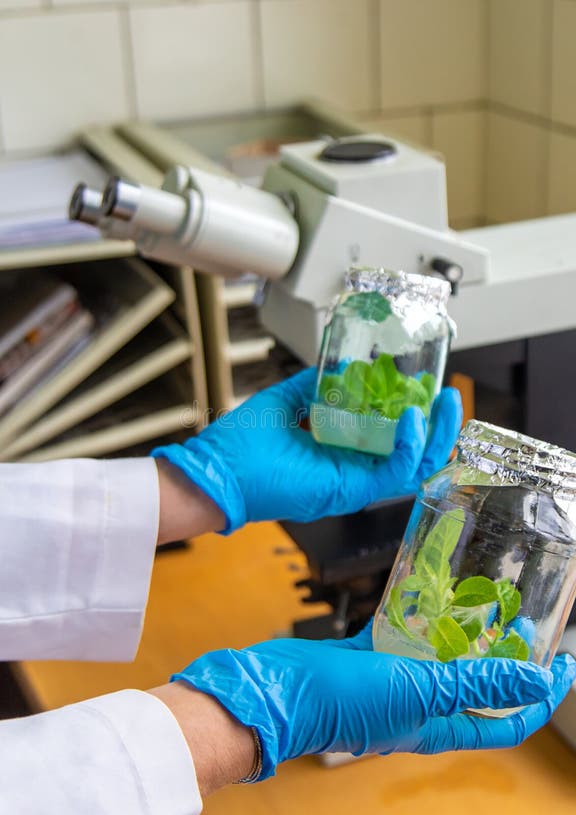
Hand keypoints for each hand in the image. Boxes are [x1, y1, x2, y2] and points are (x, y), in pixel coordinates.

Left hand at [152, 369, 462, 532]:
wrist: (216, 471)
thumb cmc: (242, 444)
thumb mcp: (286, 401)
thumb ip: (313, 387)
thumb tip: (339, 365)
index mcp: (340, 453)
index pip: (392, 440)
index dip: (418, 417)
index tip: (429, 386)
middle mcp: (353, 471)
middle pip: (413, 455)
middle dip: (439, 427)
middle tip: (451, 395)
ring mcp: (353, 483)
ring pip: (414, 467)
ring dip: (435, 436)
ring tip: (445, 403)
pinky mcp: (348, 490)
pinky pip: (393, 473)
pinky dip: (409, 446)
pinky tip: (413, 418)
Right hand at [172, 624, 575, 779]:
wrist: (279, 690)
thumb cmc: (344, 701)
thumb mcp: (418, 691)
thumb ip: (473, 681)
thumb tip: (534, 680)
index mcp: (437, 725)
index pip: (504, 719)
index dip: (538, 698)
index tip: (564, 664)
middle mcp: (420, 706)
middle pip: (475, 684)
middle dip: (504, 656)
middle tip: (521, 618)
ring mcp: (393, 680)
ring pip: (439, 655)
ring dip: (462, 631)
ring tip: (480, 598)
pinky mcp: (367, 656)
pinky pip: (402, 634)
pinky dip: (417, 615)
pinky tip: (425, 590)